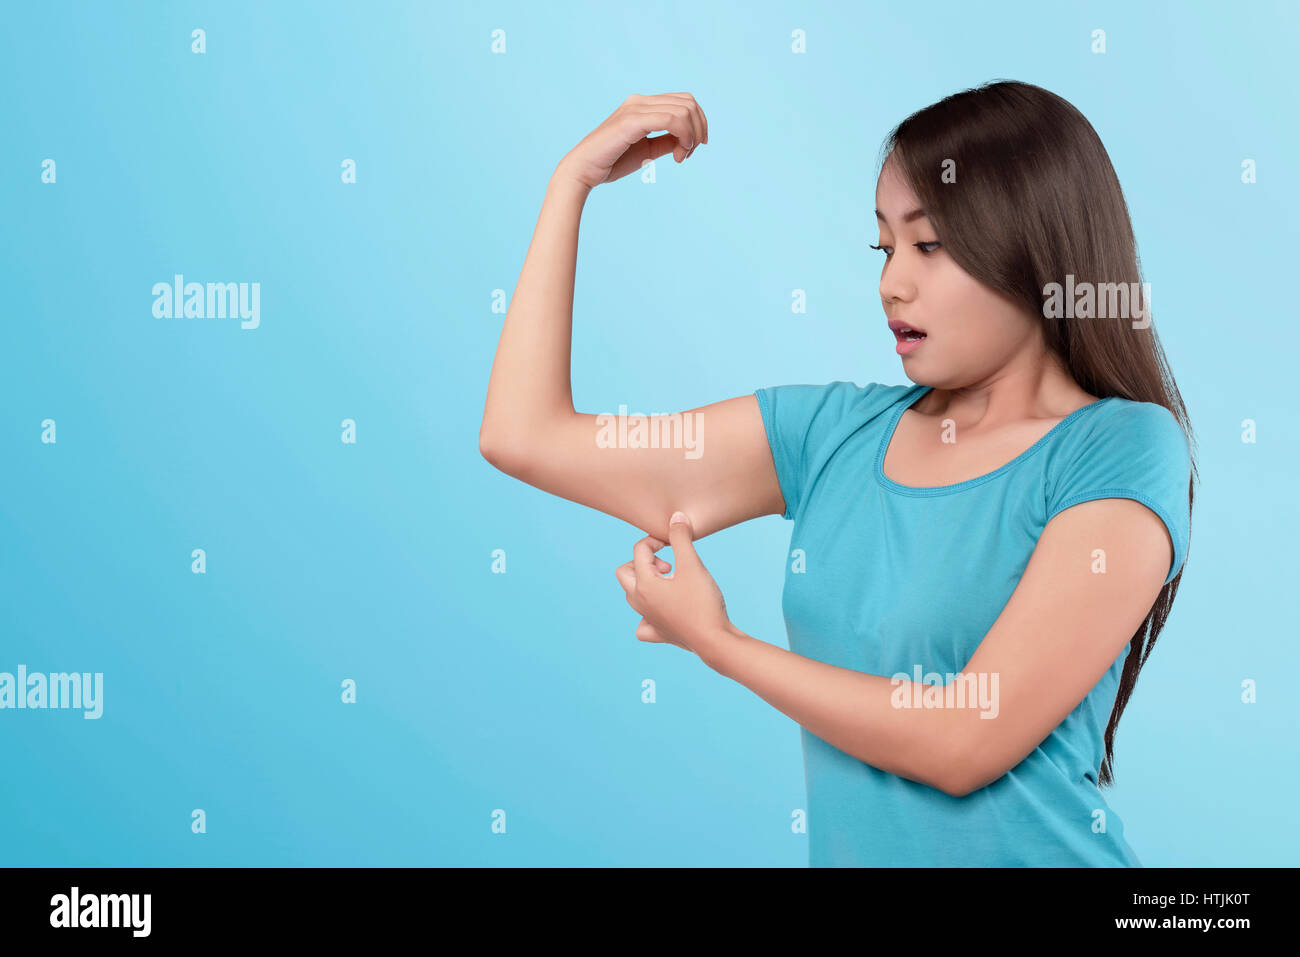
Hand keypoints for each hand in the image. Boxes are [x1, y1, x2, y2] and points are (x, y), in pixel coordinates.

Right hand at [555, 92, 708, 190]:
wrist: (584, 170)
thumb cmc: (612, 162)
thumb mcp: (648, 151)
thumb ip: (667, 141)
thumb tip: (687, 140)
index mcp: (642, 105)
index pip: (684, 101)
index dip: (698, 122)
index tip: (694, 148)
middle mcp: (640, 101)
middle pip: (688, 102)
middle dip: (698, 129)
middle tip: (688, 153)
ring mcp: (636, 108)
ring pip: (683, 110)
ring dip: (691, 136)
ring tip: (680, 156)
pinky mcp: (632, 120)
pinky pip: (672, 119)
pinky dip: (683, 137)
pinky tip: (677, 155)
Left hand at [614, 511, 733, 665]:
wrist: (714, 640)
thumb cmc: (702, 602)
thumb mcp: (692, 564)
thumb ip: (681, 538)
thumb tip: (676, 517)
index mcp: (643, 584)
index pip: (640, 551)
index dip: (656, 540)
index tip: (675, 542)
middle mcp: (639, 602)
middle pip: (625, 573)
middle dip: (644, 562)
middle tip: (668, 565)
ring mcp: (647, 620)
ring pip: (632, 595)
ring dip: (646, 583)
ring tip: (672, 582)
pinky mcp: (659, 634)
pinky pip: (643, 624)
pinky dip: (648, 615)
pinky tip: (663, 611)